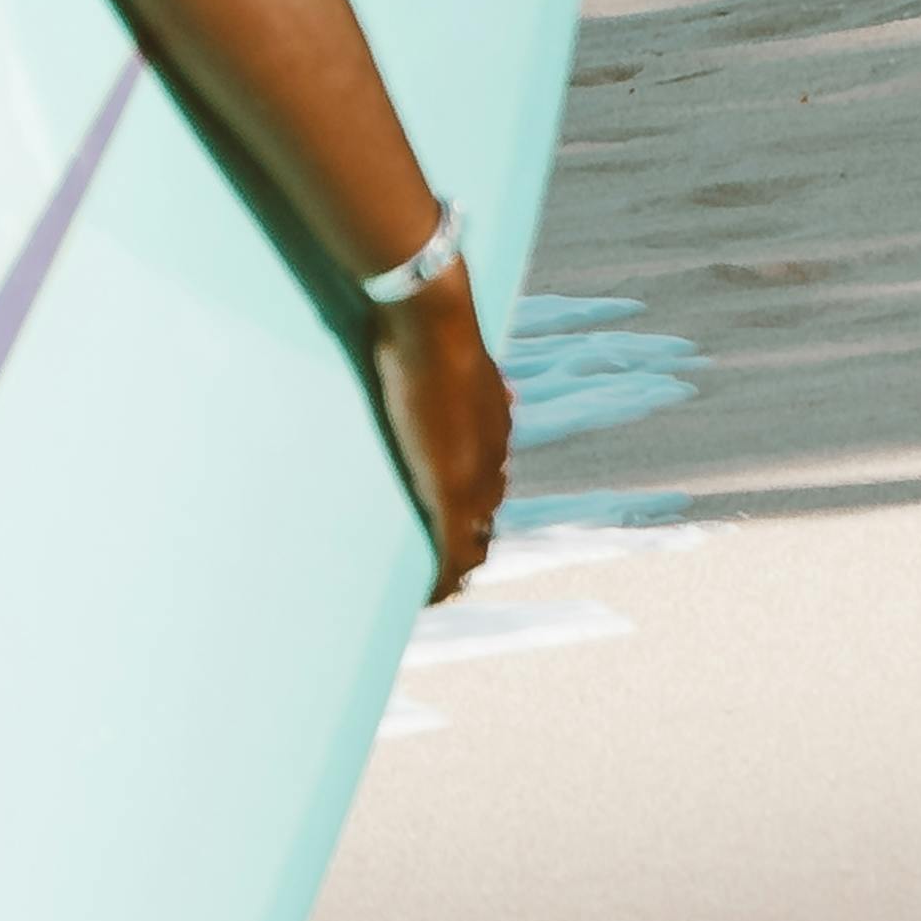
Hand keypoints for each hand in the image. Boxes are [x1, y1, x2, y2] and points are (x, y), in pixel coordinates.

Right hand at [370, 261, 510, 600]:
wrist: (433, 323)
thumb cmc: (429, 327)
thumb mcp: (445, 349)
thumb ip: (453, 365)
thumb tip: (470, 367)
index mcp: (492, 427)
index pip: (489, 482)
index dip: (475, 509)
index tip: (457, 524)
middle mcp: (491, 458)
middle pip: (486, 517)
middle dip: (468, 545)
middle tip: (442, 568)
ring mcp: (472, 478)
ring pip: (474, 544)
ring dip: (455, 570)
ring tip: (435, 590)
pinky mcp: (449, 493)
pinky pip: (452, 554)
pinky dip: (443, 580)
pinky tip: (429, 597)